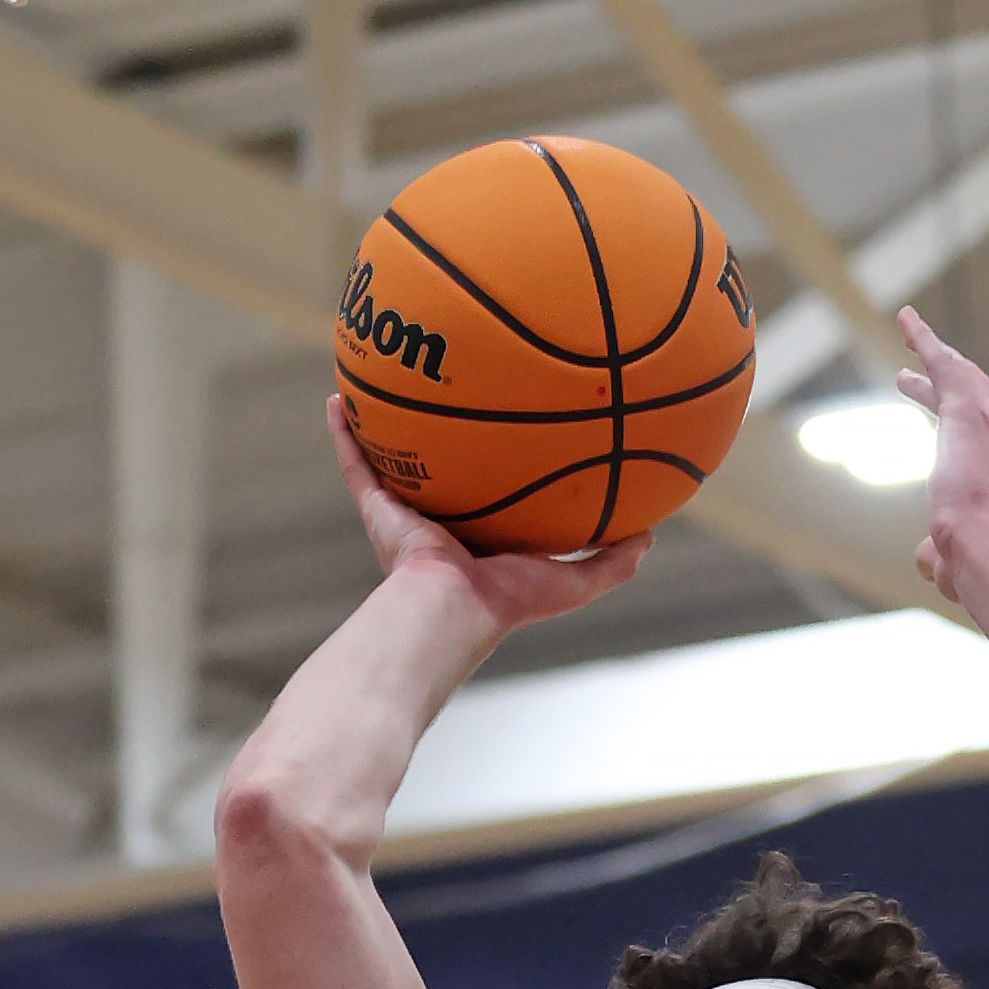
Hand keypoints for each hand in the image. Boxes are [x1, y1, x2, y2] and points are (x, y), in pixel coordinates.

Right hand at [323, 400, 646, 633]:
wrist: (450, 610)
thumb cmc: (507, 602)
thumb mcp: (571, 582)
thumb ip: (609, 562)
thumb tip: (650, 536)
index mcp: (483, 538)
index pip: (494, 493)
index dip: (500, 465)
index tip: (509, 430)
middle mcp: (443, 523)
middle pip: (444, 468)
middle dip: (446, 437)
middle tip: (450, 389)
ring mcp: (406, 514)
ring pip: (395, 459)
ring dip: (388, 424)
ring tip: (386, 377)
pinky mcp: (377, 510)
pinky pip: (356, 463)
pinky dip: (345, 433)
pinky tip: (338, 396)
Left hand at [896, 310, 988, 599]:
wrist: (987, 546)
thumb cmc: (981, 567)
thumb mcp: (964, 568)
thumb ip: (947, 563)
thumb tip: (927, 567)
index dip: (986, 459)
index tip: (969, 467)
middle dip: (968, 401)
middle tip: (939, 394)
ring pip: (968, 381)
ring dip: (942, 367)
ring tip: (916, 350)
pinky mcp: (967, 402)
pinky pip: (942, 362)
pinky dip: (923, 340)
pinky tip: (905, 320)